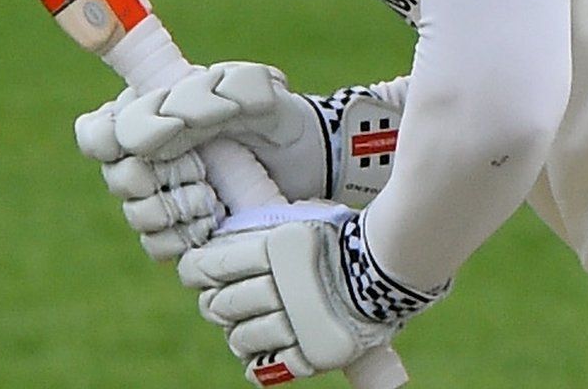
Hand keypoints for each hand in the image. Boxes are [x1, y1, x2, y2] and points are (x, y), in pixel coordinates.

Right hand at [75, 63, 314, 264]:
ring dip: (174, 210)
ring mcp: (167, 196)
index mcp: (151, 114)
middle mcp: (151, 156)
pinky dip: (184, 238)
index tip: (154, 142)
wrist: (313, 159)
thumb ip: (205, 93)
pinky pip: (160, 247)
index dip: (110, 142)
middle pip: (116, 179)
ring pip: (138, 216)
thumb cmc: (276, 112)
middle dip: (153, 180)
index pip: (97, 133)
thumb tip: (164, 120)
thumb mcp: (250, 88)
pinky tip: (214, 224)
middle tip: (197, 171)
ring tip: (212, 199)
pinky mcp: (188, 233)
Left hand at [178, 204, 445, 384]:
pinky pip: (268, 365)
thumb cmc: (344, 237)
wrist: (392, 264)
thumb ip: (266, 231)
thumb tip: (227, 234)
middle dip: (216, 302)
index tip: (196, 271)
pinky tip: (256, 354)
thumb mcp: (301, 220)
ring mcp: (294, 323)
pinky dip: (257, 363)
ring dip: (238, 332)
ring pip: (241, 336)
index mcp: (270, 248)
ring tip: (244, 326)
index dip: (195, 271)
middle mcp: (277, 286)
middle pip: (221, 304)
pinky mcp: (311, 352)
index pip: (208, 265)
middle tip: (221, 299)